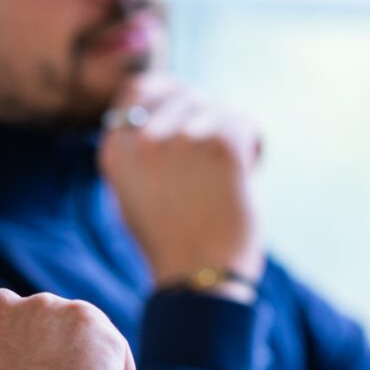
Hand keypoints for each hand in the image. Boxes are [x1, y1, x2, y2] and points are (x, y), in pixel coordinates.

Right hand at [97, 74, 265, 291]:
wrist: (200, 278)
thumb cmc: (174, 242)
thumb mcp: (134, 193)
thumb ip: (140, 151)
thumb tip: (165, 104)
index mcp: (116, 151)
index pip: (137, 91)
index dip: (166, 97)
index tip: (185, 117)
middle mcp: (143, 140)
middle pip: (184, 95)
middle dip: (204, 117)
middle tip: (215, 154)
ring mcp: (180, 139)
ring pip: (216, 107)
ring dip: (229, 131)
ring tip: (231, 168)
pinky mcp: (219, 145)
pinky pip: (243, 120)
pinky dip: (253, 141)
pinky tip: (250, 165)